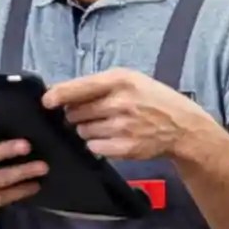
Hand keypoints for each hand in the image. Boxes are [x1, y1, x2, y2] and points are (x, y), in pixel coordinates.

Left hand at [42, 67, 212, 160]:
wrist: (182, 127)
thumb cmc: (154, 100)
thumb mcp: (132, 80)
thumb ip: (99, 85)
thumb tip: (62, 95)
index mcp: (121, 80)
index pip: (79, 87)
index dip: (57, 95)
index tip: (46, 101)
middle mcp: (120, 102)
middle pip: (76, 112)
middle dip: (76, 114)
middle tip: (93, 113)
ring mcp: (122, 127)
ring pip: (82, 131)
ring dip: (87, 129)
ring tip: (108, 125)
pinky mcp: (124, 148)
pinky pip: (93, 147)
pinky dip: (97, 144)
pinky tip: (113, 138)